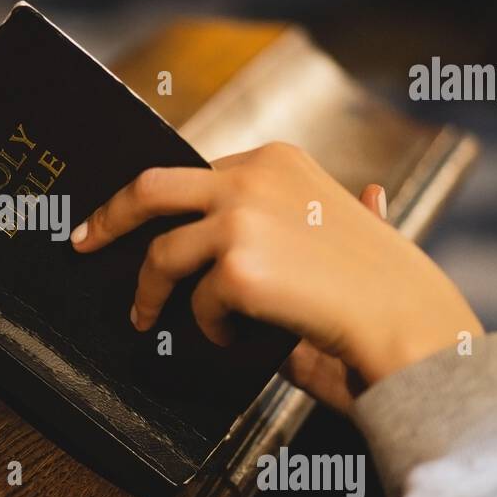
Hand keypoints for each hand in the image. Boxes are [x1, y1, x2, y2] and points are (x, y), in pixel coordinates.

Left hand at [70, 142, 482, 391]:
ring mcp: (239, 219)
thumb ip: (294, 208)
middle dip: (109, 216)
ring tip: (149, 319)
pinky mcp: (235, 268)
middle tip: (84, 241)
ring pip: (162, 255)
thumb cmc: (381, 283)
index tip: (131, 220)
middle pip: (150, 187)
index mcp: (275, 160)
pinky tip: (240, 336)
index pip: (194, 172)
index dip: (160, 202)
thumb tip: (255, 212)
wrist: (412, 323)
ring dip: (152, 292)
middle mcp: (251, 177)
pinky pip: (196, 305)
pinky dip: (209, 328)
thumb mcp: (340, 220)